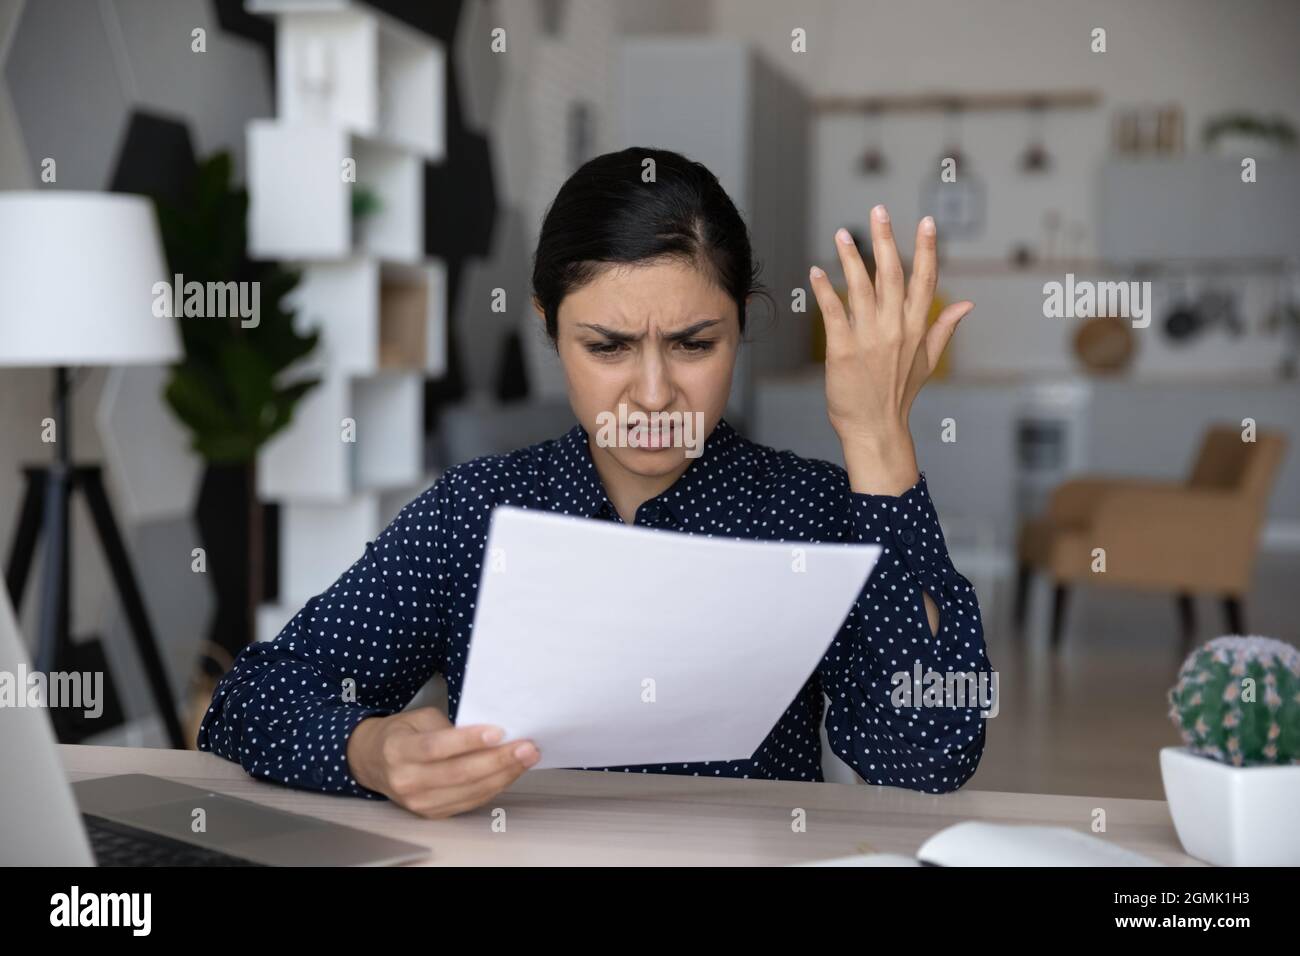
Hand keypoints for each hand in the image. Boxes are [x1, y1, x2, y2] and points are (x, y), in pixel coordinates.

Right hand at [347, 707, 538, 817]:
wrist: (374, 762)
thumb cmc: (401, 734)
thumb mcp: (419, 719)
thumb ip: (449, 727)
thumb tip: (491, 733)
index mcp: (399, 750)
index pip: (437, 747)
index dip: (469, 741)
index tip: (498, 732)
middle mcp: (406, 780)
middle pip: (458, 773)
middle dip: (498, 760)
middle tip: (526, 747)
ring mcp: (419, 802)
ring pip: (469, 791)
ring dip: (504, 775)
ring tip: (526, 758)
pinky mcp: (432, 813)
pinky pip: (470, 801)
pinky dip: (494, 786)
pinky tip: (510, 771)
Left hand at [808, 206, 972, 493]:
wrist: (875, 429)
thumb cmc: (898, 396)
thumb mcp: (927, 362)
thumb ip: (945, 329)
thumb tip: (968, 305)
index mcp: (918, 328)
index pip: (926, 280)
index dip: (926, 249)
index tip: (927, 222)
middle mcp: (896, 328)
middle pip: (893, 275)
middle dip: (885, 239)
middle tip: (878, 210)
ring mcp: (869, 338)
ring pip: (862, 288)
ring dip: (851, 258)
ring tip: (842, 234)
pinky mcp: (842, 349)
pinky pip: (834, 312)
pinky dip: (825, 290)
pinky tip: (817, 271)